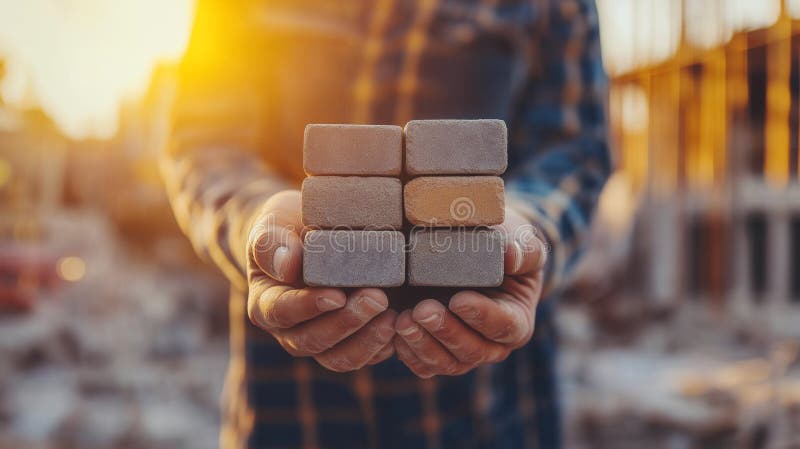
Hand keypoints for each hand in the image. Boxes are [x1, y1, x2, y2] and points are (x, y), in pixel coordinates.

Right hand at [245, 190, 395, 371]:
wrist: (307, 232)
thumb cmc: (288, 225)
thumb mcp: (274, 223)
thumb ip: (273, 242)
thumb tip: (286, 265)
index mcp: (265, 303)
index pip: (281, 311)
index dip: (308, 307)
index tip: (336, 294)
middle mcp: (288, 331)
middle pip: (312, 341)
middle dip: (346, 322)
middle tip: (377, 298)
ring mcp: (318, 341)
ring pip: (339, 358)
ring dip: (367, 341)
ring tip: (393, 318)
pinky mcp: (346, 344)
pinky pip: (362, 357)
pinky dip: (381, 347)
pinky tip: (400, 327)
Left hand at [394, 206, 546, 377]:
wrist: (469, 249)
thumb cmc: (500, 242)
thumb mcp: (519, 240)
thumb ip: (523, 248)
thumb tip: (512, 255)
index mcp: (516, 320)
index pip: (504, 326)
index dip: (482, 316)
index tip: (458, 300)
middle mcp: (492, 345)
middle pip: (472, 350)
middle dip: (446, 332)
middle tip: (423, 310)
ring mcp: (462, 353)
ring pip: (446, 363)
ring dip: (423, 344)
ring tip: (403, 320)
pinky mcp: (435, 353)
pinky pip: (423, 364)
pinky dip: (408, 351)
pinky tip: (393, 332)